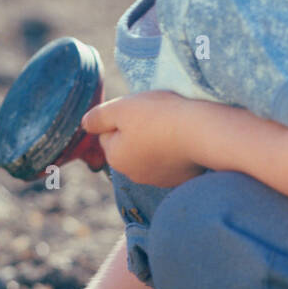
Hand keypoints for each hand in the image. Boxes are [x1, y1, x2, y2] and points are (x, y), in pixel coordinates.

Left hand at [81, 91, 207, 187]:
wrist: (202, 132)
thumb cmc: (159, 117)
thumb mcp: (121, 109)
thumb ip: (97, 116)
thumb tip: (85, 125)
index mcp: (116, 158)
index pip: (109, 132)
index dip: (122, 116)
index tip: (140, 110)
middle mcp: (133, 174)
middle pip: (129, 143)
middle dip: (138, 130)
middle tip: (157, 115)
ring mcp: (158, 179)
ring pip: (150, 152)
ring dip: (156, 139)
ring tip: (172, 125)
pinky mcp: (180, 179)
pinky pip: (171, 160)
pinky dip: (174, 150)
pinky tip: (184, 139)